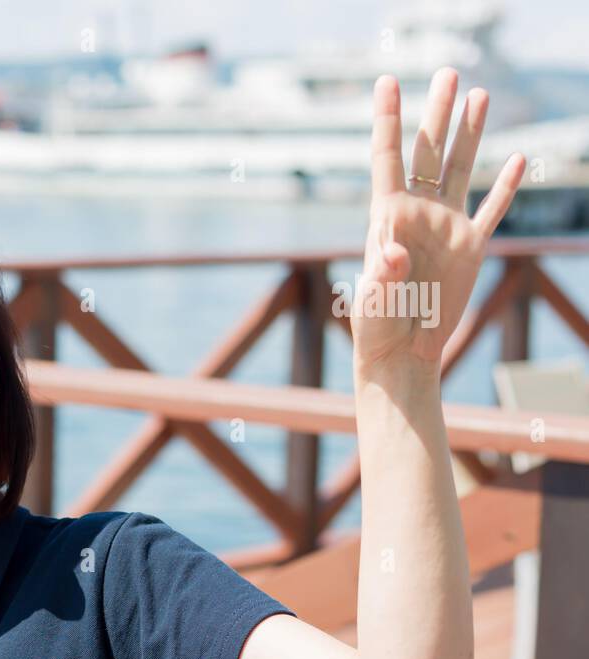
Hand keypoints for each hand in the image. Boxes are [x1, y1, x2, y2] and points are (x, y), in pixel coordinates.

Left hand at [352, 68, 524, 371]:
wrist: (403, 353)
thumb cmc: (377, 325)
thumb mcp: (374, 297)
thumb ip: (383, 272)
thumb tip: (395, 255)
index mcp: (388, 217)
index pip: (388, 157)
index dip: (387, 119)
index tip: (386, 81)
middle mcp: (418, 213)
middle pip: (428, 152)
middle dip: (437, 112)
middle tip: (448, 72)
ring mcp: (445, 227)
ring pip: (461, 169)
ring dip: (469, 133)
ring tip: (479, 94)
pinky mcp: (470, 248)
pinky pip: (492, 210)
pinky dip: (507, 187)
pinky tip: (518, 159)